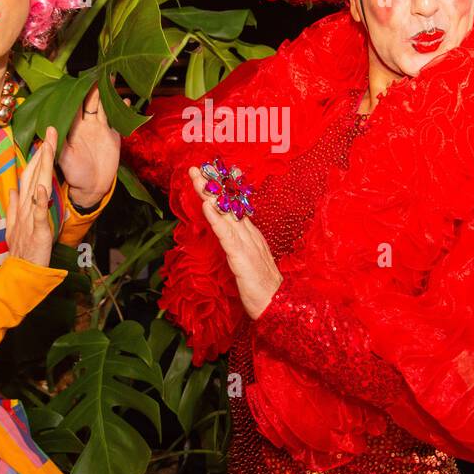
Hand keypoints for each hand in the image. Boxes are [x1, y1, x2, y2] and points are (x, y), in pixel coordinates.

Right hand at [7, 126, 56, 267]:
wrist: (20, 271)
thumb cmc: (21, 249)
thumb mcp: (14, 225)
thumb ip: (13, 207)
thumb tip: (12, 189)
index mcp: (23, 205)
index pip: (30, 175)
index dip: (38, 156)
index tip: (44, 137)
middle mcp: (25, 206)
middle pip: (34, 174)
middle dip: (42, 152)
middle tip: (50, 130)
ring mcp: (30, 217)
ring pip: (36, 187)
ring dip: (42, 166)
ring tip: (46, 147)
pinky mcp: (36, 230)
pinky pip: (38, 213)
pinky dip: (39, 200)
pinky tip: (41, 187)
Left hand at [58, 85, 123, 207]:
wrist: (92, 187)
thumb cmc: (74, 174)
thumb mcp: (63, 160)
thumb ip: (57, 144)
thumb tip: (50, 127)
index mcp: (72, 128)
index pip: (73, 105)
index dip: (75, 92)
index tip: (77, 78)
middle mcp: (86, 125)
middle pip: (90, 101)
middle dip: (94, 87)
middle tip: (97, 71)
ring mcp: (100, 129)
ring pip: (105, 107)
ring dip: (108, 93)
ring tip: (111, 77)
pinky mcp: (113, 135)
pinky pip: (118, 120)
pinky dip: (123, 111)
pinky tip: (126, 101)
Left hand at [188, 166, 281, 319]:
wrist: (276, 305)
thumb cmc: (262, 289)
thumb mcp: (247, 264)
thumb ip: (240, 250)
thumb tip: (229, 242)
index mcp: (250, 236)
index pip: (232, 209)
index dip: (220, 192)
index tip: (208, 176)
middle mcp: (249, 235)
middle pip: (227, 206)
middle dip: (212, 186)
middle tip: (196, 168)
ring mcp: (246, 244)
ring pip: (225, 214)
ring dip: (210, 195)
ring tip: (198, 178)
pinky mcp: (241, 256)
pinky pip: (225, 234)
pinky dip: (215, 218)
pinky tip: (206, 205)